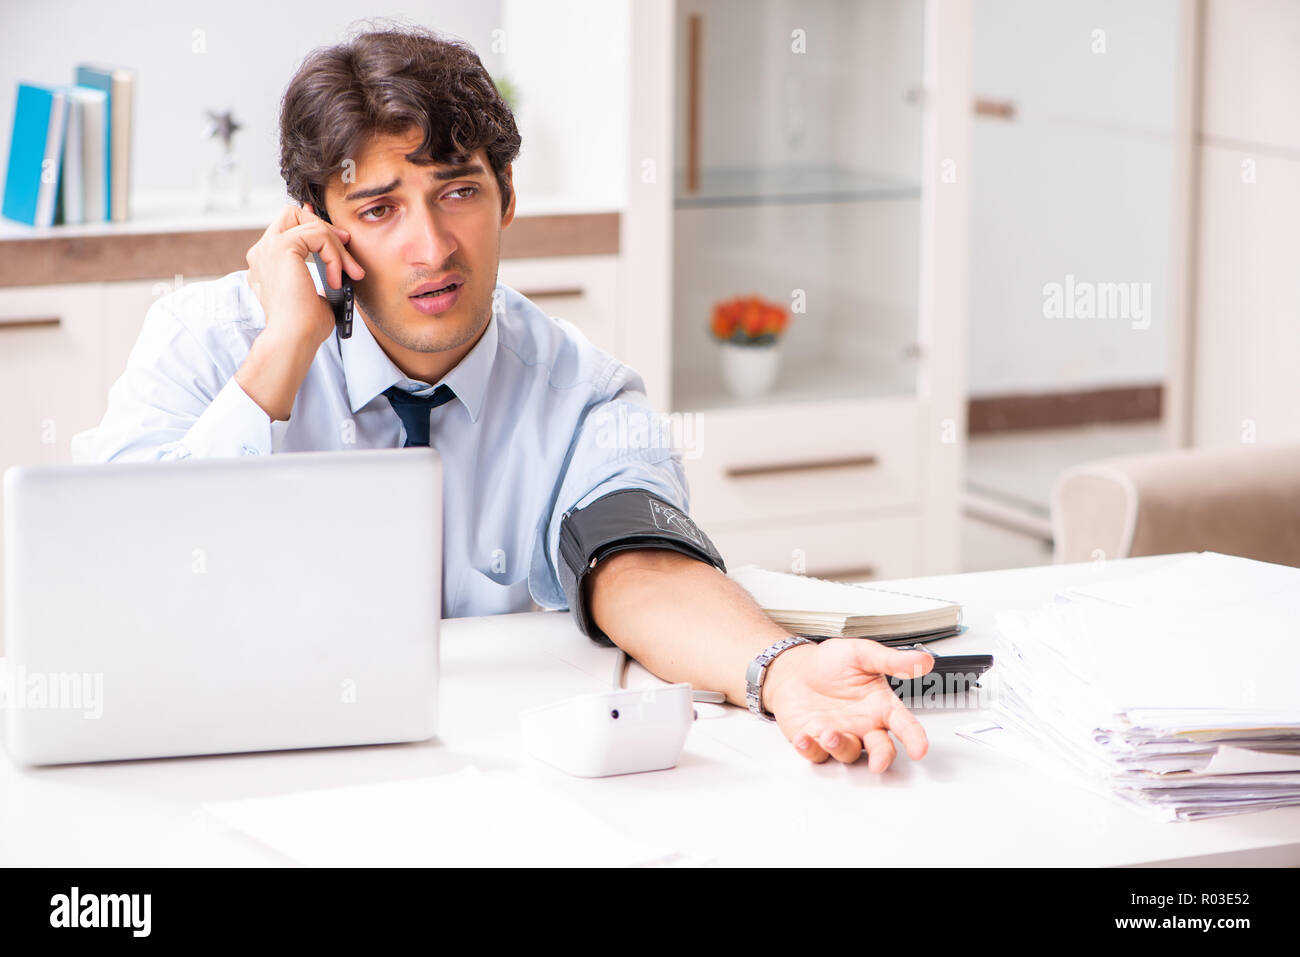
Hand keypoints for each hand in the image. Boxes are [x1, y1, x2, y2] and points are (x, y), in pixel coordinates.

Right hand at [244, 202, 365, 351]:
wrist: (294, 339)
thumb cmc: (306, 326)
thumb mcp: (316, 293)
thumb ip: (321, 272)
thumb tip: (338, 259)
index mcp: (267, 263)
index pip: (288, 226)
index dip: (314, 226)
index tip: (341, 241)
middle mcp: (262, 253)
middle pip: (292, 213)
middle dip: (324, 227)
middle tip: (347, 245)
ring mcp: (268, 248)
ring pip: (309, 224)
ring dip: (336, 246)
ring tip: (348, 272)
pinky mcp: (281, 248)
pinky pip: (317, 235)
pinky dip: (334, 255)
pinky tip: (336, 278)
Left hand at [762, 639, 932, 771]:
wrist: (794, 669)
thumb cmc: (830, 663)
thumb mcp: (862, 654)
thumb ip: (892, 661)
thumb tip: (923, 661)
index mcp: (880, 706)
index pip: (905, 725)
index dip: (914, 738)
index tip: (919, 749)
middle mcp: (864, 726)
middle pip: (881, 750)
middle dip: (882, 758)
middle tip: (879, 762)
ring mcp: (841, 735)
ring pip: (849, 753)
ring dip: (841, 747)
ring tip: (830, 734)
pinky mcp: (816, 741)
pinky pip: (816, 753)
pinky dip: (810, 749)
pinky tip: (804, 739)